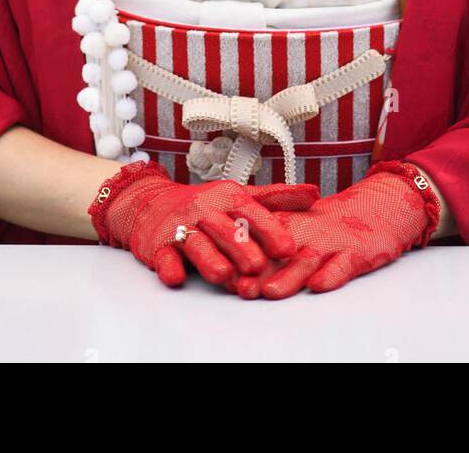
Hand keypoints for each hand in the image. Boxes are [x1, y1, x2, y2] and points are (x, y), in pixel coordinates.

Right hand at [89, 160, 319, 288]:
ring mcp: (180, 228)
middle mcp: (205, 210)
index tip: (288, 249)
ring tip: (224, 275)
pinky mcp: (158, 246)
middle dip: (241, 247)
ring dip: (209, 259)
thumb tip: (316, 193)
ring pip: (196, 243)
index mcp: (228, 198)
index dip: (269, 230)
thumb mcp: (240, 196)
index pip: (251, 211)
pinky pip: (164, 257)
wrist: (152, 204)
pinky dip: (169, 266)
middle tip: (258, 266)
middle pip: (224, 229)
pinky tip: (176, 275)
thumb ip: (276, 198)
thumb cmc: (206, 205)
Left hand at [223, 161, 441, 298]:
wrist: (381, 205)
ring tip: (270, 292)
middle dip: (258, 270)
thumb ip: (275, 245)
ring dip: (288, 276)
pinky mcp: (359, 251)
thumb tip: (237, 268)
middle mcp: (309, 234)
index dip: (243, 258)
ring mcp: (334, 242)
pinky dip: (333, 274)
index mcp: (292, 227)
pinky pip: (345, 263)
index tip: (222, 276)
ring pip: (308, 259)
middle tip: (239, 288)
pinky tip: (320, 285)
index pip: (262, 242)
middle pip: (280, 253)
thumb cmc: (335, 224)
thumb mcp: (303, 227)